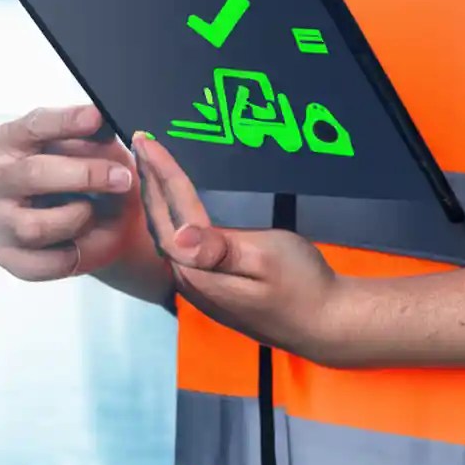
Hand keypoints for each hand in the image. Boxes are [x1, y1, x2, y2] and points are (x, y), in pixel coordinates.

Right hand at [0, 106, 144, 280]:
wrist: (106, 222)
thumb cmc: (93, 177)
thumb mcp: (99, 149)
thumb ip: (95, 136)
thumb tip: (101, 126)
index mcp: (8, 141)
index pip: (32, 126)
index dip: (66, 121)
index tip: (96, 118)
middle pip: (32, 174)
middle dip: (84, 175)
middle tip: (121, 177)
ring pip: (35, 226)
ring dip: (77, 218)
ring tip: (93, 212)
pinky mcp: (7, 256)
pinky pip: (42, 263)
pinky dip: (72, 255)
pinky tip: (81, 241)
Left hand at [131, 132, 348, 360]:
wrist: (326, 323)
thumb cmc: (303, 287)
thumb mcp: (266, 258)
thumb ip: (220, 248)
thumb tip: (181, 237)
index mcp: (199, 269)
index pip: (173, 210)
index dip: (160, 172)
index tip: (146, 142)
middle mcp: (190, 280)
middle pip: (161, 222)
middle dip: (149, 181)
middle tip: (139, 144)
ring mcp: (198, 286)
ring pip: (167, 233)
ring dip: (156, 198)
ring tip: (148, 168)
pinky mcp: (210, 286)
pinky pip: (180, 244)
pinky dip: (171, 216)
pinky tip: (172, 206)